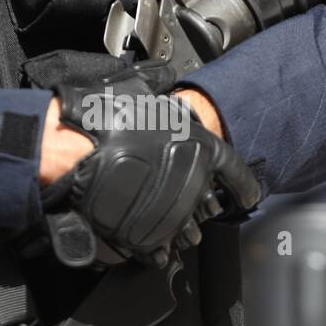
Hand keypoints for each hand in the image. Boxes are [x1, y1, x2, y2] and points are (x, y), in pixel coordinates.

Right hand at [44, 74, 257, 266]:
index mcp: (201, 148)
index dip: (245, 188)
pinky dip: (155, 250)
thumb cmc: (107, 116)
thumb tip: (162, 75)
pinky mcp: (146, 236)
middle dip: (202, 208)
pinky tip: (149, 248)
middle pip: (209, 208)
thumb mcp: (140, 87)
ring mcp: (172, 213)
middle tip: (190, 205)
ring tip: (166, 225)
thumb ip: (158, 85)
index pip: (237, 174)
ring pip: (187, 232)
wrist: (77, 147)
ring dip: (179, 230)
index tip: (249, 196)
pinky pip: (159, 251)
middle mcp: (194, 184)